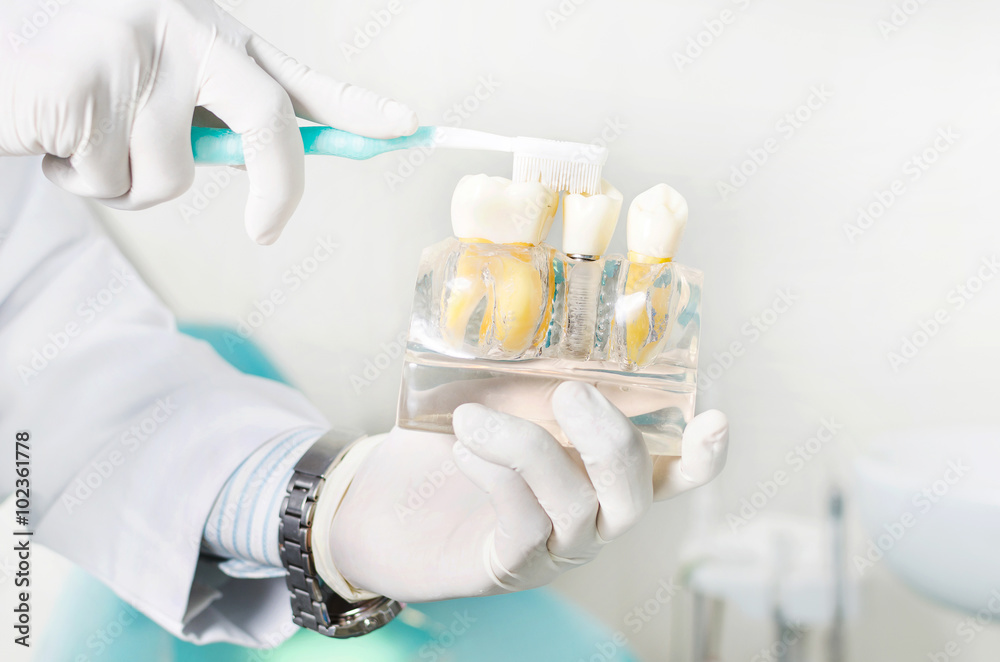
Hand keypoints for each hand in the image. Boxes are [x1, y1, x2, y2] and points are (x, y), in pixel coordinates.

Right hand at [0, 0, 416, 243]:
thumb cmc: (72, 76)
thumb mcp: (153, 87)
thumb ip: (208, 120)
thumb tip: (266, 178)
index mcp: (208, 32)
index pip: (297, 76)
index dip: (354, 106)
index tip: (408, 126)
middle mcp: (182, 28)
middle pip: (269, 120)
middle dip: (279, 186)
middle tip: (267, 232)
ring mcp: (135, 51)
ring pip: (172, 176)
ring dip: (124, 184)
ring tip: (77, 137)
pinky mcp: (86, 82)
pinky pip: (112, 179)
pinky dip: (78, 180)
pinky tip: (46, 132)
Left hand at [325, 382, 727, 602]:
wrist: (382, 503)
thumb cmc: (450, 440)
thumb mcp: (489, 395)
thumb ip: (519, 369)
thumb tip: (528, 312)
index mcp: (601, 470)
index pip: (673, 472)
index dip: (704, 454)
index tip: (715, 418)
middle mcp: (593, 513)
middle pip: (637, 492)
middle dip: (612, 438)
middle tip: (571, 393)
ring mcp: (555, 545)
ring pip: (578, 505)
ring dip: (528, 449)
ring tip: (473, 417)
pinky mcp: (510, 567)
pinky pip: (521, 523)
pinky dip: (495, 478)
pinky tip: (461, 450)